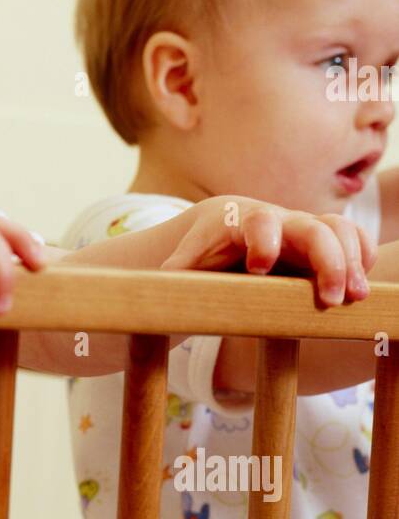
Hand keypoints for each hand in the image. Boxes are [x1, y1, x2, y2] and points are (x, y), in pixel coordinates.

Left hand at [158, 196, 375, 306]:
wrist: (227, 228)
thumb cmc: (206, 249)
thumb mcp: (188, 260)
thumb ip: (177, 271)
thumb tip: (155, 286)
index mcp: (243, 222)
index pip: (259, 221)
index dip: (263, 240)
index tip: (259, 268)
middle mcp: (280, 220)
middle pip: (312, 227)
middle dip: (326, 259)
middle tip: (331, 298)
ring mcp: (305, 227)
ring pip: (339, 229)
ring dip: (351, 261)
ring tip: (354, 297)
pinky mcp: (324, 240)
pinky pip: (353, 237)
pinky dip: (363, 255)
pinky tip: (362, 284)